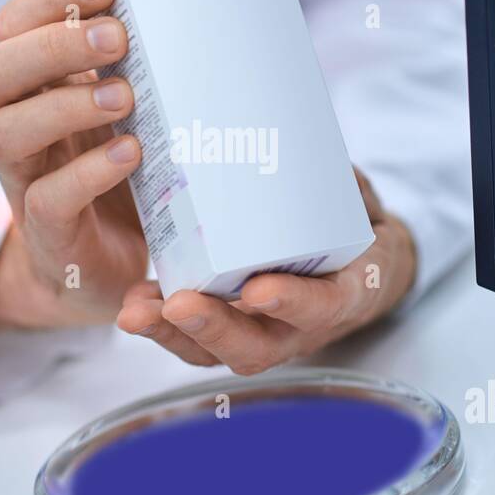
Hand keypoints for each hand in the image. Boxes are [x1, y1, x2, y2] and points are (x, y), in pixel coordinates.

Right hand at [0, 0, 146, 329]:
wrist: (105, 267)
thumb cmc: (123, 173)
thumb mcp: (130, 111)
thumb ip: (140, 66)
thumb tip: (195, 4)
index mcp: (33, 86)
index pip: (14, 25)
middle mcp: (16, 126)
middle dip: (53, 44)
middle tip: (117, 37)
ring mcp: (24, 180)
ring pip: (5, 131)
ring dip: (66, 105)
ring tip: (126, 98)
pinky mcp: (47, 232)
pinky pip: (48, 198)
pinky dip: (89, 172)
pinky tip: (130, 154)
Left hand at [115, 170, 415, 373]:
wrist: (361, 271)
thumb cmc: (357, 231)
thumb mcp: (360, 207)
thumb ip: (341, 183)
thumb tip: (309, 144)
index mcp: (342, 296)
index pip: (322, 307)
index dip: (292, 302)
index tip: (259, 290)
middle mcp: (299, 328)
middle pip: (255, 346)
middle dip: (212, 327)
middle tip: (179, 304)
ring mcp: (263, 333)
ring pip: (214, 351)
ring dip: (171, 333)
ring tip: (135, 311)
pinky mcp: (231, 327)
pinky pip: (194, 337)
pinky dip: (162, 322)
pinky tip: (133, 303)